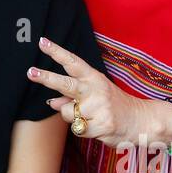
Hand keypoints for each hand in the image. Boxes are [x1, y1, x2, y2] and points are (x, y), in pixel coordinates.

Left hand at [27, 36, 167, 145]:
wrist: (141, 121)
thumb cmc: (113, 106)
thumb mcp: (94, 95)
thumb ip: (72, 96)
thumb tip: (52, 102)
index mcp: (94, 78)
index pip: (73, 62)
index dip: (57, 52)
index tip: (42, 42)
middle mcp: (96, 90)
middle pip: (66, 83)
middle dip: (46, 78)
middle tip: (30, 72)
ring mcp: (99, 107)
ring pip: (67, 113)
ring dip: (74, 117)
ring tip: (91, 117)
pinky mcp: (101, 125)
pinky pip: (77, 129)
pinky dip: (83, 130)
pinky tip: (97, 127)